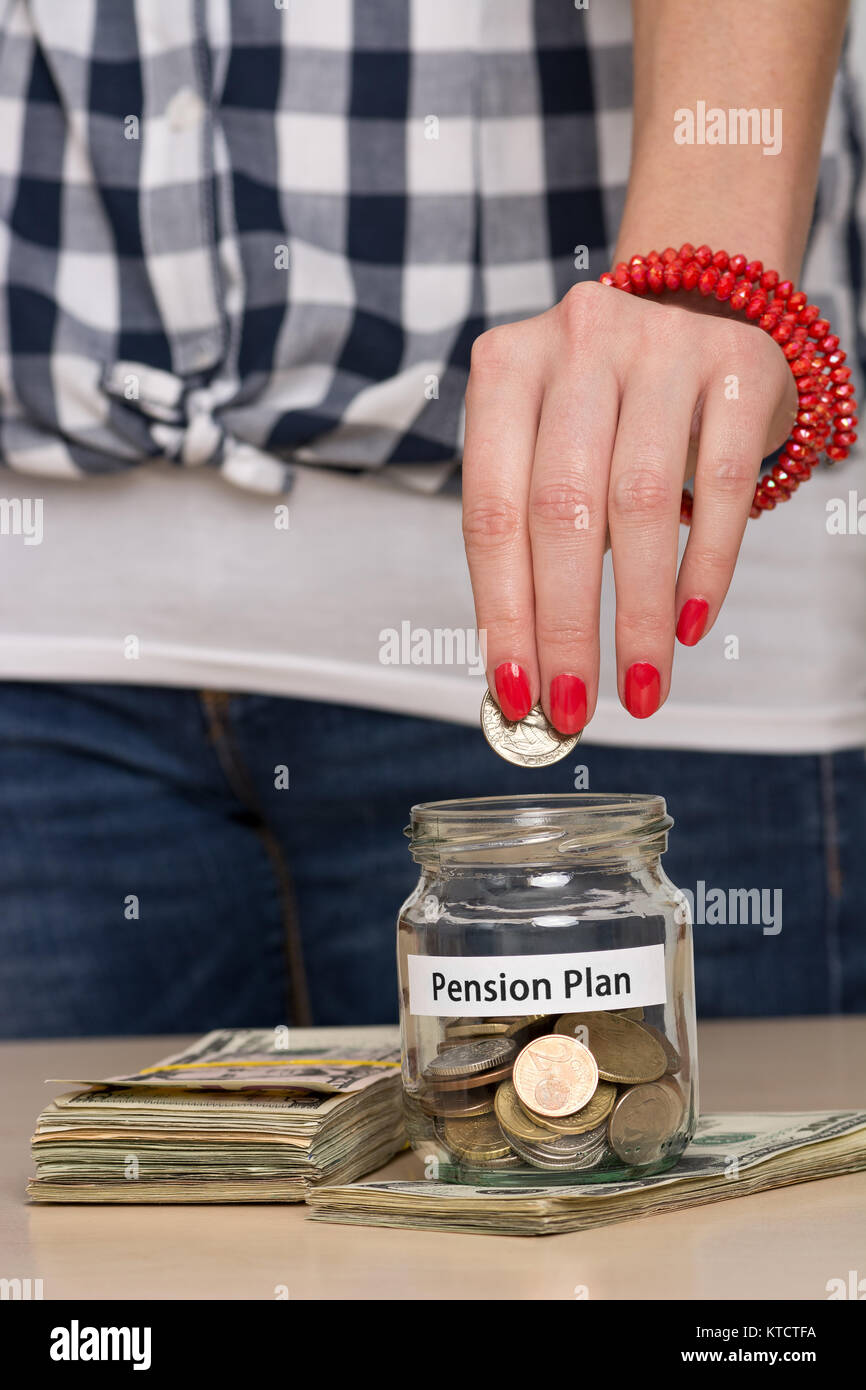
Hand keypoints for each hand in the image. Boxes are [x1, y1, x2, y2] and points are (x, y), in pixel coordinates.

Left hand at [462, 280, 797, 729]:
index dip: (503, 612)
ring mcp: (660, 345)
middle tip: (573, 708)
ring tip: (642, 688)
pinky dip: (707, 569)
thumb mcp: (546, 451)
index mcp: (504, 369)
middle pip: (563, 511)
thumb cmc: (602, 413)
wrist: (696, 313)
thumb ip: (527, 543)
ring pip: (644, 505)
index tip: (515, 691)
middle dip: (566, 627)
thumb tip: (520, 675)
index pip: (491, 511)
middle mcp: (576, 343)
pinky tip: (690, 627)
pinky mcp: (735, 365)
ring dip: (639, 615)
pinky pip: (725, 484)